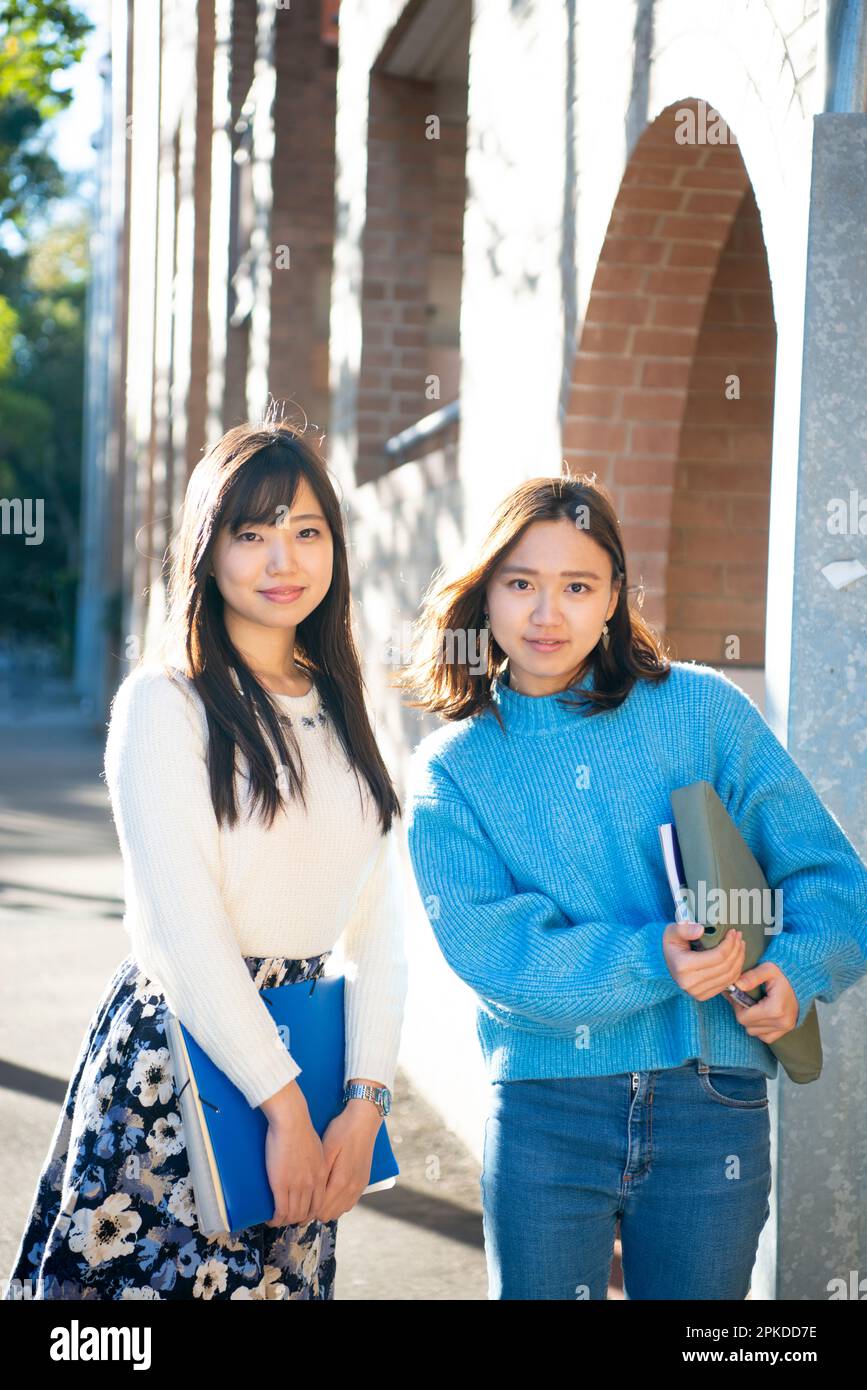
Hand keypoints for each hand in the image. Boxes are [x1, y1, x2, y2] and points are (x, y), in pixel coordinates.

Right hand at [261, 1082, 327, 1227]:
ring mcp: (297, 1186)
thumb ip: (315, 1164)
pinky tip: (269, 1219)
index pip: (318, 1205)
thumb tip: (310, 1169)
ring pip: (293, 1214)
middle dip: (296, 1219)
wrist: (291, 1122)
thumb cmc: (301, 1130)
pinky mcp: (281, 1185)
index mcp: (321, 1175)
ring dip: (284, 1221)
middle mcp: (312, 1184)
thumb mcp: (317, 1150)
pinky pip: (280, 1210)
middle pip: (305, 1213)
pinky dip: (275, 1218)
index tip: (300, 1213)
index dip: (308, 1213)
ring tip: (276, 1219)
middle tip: (286, 1218)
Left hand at [312, 1102, 380, 1222]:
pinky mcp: (363, 1182)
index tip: (293, 1208)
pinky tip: (329, 1193)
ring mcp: (359, 1186)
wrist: (365, 1120)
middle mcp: (351, 1188)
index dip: (305, 1212)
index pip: (319, 1210)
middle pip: (328, 1215)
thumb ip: (319, 1173)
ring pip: (339, 1212)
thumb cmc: (342, 1130)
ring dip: (326, 1209)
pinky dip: (337, 1204)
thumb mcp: (326, 1148)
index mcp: (340, 1181)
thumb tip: (307, 1193)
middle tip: (300, 1202)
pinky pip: (348, 1204)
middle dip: (313, 1213)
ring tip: (313, 1199)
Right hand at [662, 919, 746, 999]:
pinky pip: (727, 984)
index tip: (733, 932)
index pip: (717, 956)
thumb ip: (684, 928)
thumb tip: (701, 930)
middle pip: (725, 967)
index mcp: (683, 966)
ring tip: (740, 945)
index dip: (729, 943)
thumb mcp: (673, 931)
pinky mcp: (703, 996)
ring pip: (729, 976)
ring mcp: (697, 992)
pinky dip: (736, 970)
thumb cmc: (673, 943)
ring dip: (739, 959)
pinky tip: (736, 958)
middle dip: (736, 950)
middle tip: (739, 937)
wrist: (668, 961)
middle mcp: (690, 983)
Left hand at [723, 961, 799, 1042]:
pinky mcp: (787, 1029)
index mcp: (775, 1009)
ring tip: (753, 1006)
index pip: (744, 1018)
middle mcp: (782, 1021)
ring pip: (755, 1033)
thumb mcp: (768, 969)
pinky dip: (760, 1029)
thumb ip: (752, 977)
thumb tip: (737, 985)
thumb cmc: (784, 973)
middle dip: (743, 1013)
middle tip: (744, 999)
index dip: (737, 1006)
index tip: (738, 995)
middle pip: (748, 1027)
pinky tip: (760, 1015)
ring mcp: (786, 1027)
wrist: (803, 979)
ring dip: (750, 1021)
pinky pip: (766, 1037)